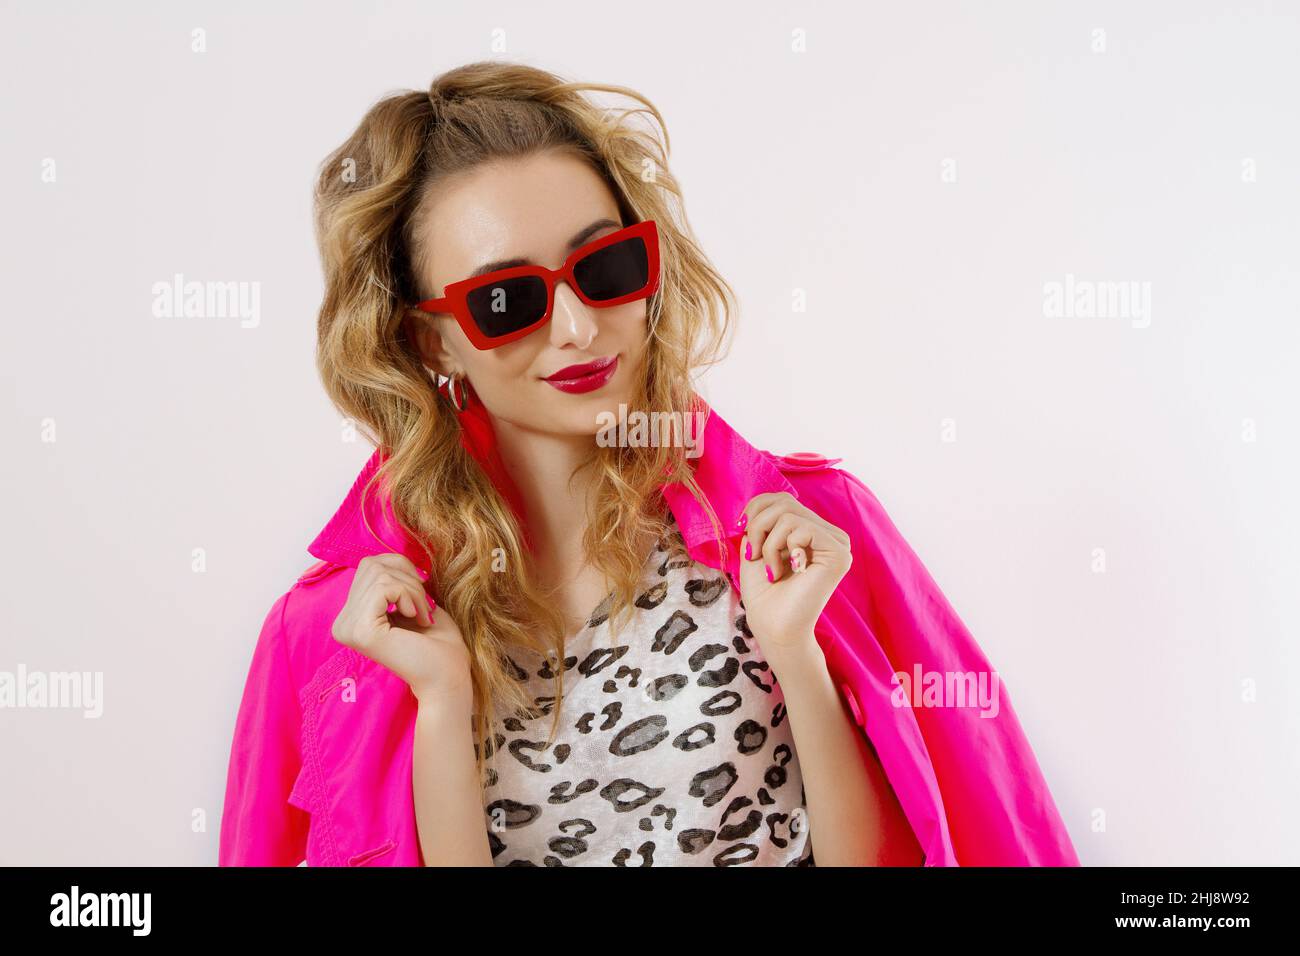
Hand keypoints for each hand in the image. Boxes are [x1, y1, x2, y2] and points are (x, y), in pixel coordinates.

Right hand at [330, 554, 472, 710]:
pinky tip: (417, 618)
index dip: (402, 570)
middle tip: (424, 607)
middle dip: (407, 578)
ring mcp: (347, 629)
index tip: (420, 598)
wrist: (449, 676)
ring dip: (412, 589)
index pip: (368, 566)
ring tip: (422, 614)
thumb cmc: (437, 641)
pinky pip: (385, 587)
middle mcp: (342, 624)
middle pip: (371, 565)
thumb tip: (383, 553)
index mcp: (351, 617)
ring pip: (379, 574)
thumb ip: (392, 577)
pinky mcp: (360, 631)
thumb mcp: (411, 598)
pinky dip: (409, 595)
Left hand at [735, 492, 852, 652]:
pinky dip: (783, 549)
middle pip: (784, 502)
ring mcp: (838, 543)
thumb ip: (762, 519)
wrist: (773, 625)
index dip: (756, 509)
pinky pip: (801, 528)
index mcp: (812, 529)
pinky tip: (791, 571)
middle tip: (753, 556)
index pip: (782, 498)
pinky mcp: (840, 554)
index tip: (743, 534)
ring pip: (789, 514)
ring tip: (773, 570)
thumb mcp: (757, 545)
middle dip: (758, 526)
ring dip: (768, 543)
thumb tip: (758, 501)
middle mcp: (829, 533)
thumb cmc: (764, 591)